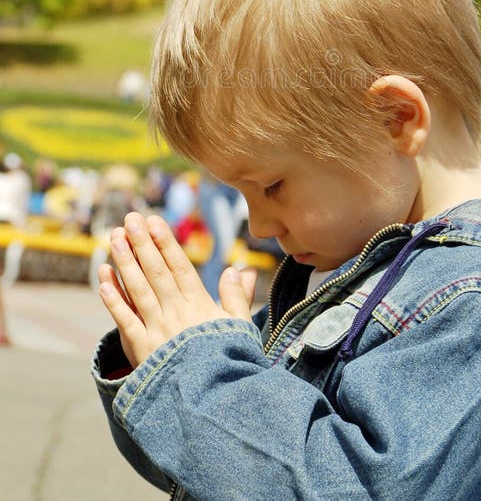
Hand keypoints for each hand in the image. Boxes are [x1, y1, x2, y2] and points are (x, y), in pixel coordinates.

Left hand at [98, 212, 257, 367]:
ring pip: (138, 290)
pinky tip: (103, 280)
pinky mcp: (142, 349)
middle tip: (130, 219)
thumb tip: (239, 270)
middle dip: (142, 243)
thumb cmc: (227, 362)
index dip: (166, 243)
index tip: (155, 222)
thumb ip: (237, 298)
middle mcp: (176, 313)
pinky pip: (125, 320)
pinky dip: (113, 300)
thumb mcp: (239, 329)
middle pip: (156, 272)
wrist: (210, 400)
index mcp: (199, 306)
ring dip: (125, 263)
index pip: (179, 267)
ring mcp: (157, 330)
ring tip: (114, 238)